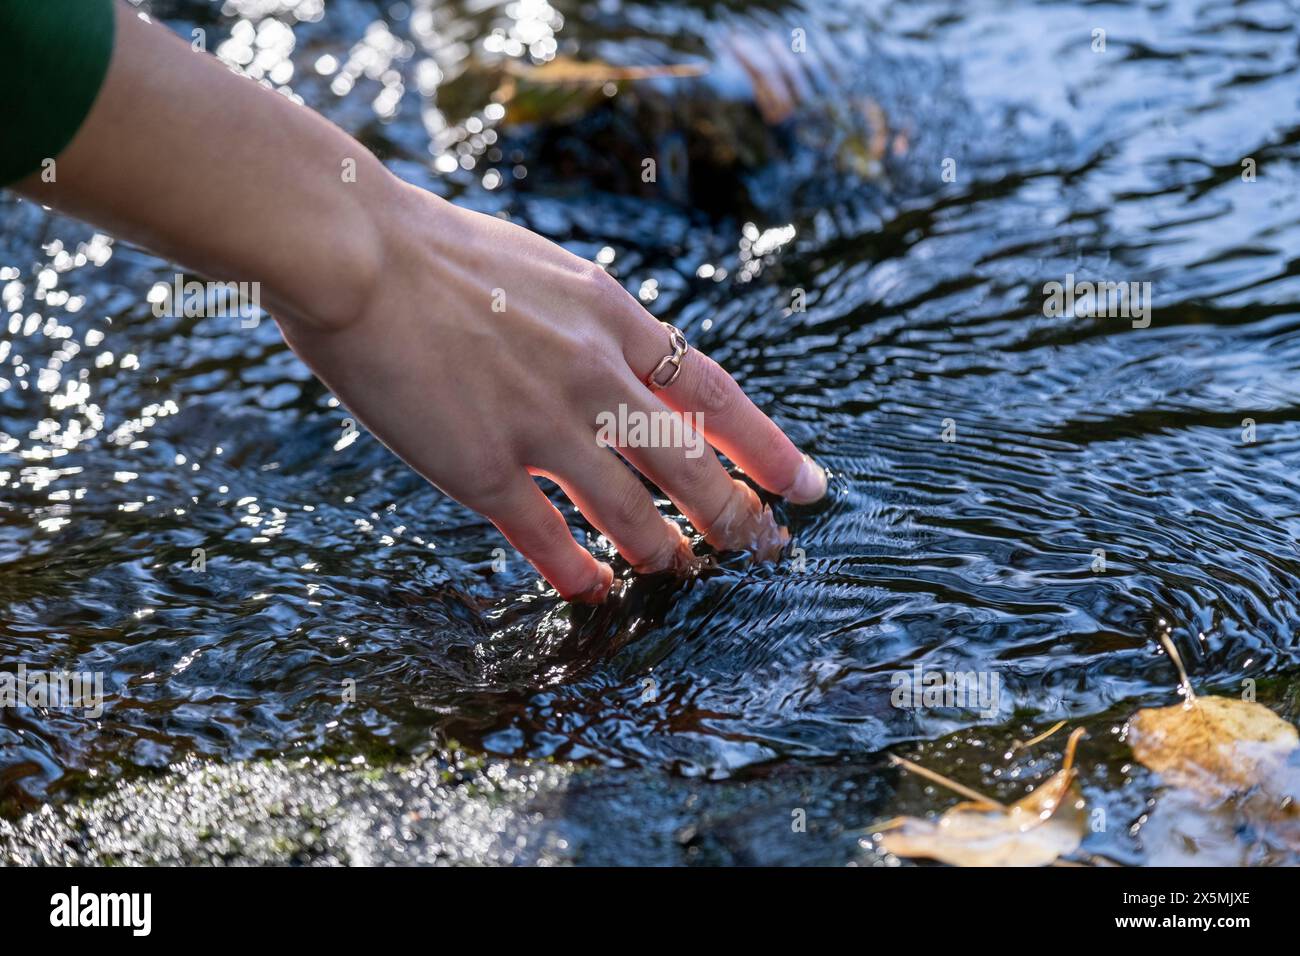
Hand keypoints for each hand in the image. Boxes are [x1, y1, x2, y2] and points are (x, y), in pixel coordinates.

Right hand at [278, 182, 826, 601]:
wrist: (353, 249)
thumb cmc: (438, 252)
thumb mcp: (549, 270)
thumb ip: (595, 323)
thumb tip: (630, 364)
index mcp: (614, 320)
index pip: (718, 397)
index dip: (770, 449)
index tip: (807, 487)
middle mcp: (595, 377)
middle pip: (694, 469)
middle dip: (738, 519)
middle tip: (762, 549)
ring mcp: (542, 427)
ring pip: (633, 516)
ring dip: (664, 552)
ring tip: (677, 567)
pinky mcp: (481, 469)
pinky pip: (548, 540)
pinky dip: (580, 573)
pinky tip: (595, 588)